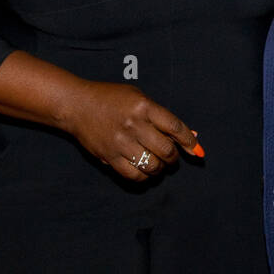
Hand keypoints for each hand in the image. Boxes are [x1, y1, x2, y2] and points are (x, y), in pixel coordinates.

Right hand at [63, 78, 202, 181]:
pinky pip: (134, 175)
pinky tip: (144, 170)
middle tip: (172, 157)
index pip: (175, 127)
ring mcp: (121, 142)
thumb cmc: (110, 98)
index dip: (189, 141)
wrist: (77, 105)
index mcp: (143, 107)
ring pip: (153, 166)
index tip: (196, 150)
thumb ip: (163, 117)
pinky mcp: (109, 156)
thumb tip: (191, 135)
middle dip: (174, 157)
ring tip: (158, 163)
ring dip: (160, 168)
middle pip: (166, 150)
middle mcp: (134, 125)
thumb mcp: (138, 98)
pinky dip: (145, 176)